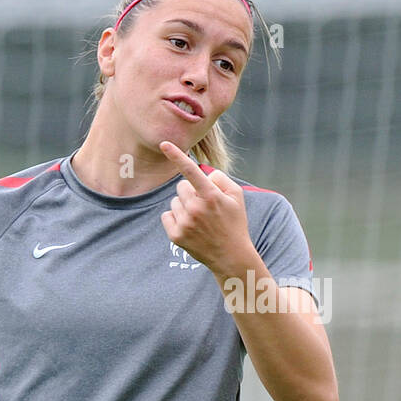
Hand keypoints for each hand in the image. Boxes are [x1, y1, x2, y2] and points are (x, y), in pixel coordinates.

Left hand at [158, 140, 252, 275]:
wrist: (231, 256)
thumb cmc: (235, 223)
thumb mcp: (237, 197)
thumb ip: (221, 179)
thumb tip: (204, 174)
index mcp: (211, 196)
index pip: (191, 171)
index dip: (177, 155)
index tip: (164, 143)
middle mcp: (196, 208)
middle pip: (181, 187)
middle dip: (190, 192)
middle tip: (204, 206)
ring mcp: (185, 223)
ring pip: (174, 201)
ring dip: (184, 206)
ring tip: (199, 219)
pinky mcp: (176, 235)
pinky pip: (167, 215)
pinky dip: (176, 218)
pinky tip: (190, 227)